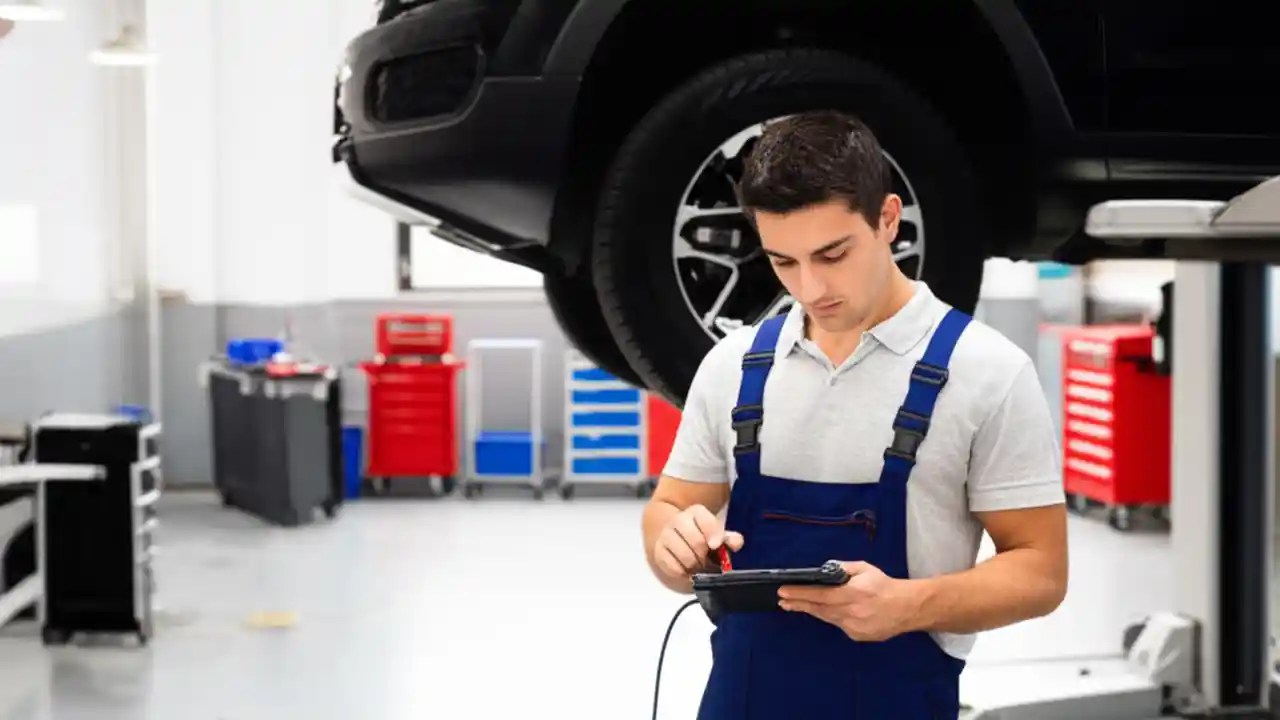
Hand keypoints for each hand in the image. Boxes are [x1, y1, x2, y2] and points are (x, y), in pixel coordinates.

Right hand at [652, 504, 744, 585]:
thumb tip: (736, 543)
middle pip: (695, 540)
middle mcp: (679, 520)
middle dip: (704, 554)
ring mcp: (666, 535)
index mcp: (697, 513)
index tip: (716, 546)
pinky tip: (686, 569)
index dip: (713, 533)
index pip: (705, 520)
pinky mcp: (659, 551)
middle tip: (706, 559)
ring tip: (697, 565)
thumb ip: (731, 539)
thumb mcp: (718, 536)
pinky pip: (672, 566)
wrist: (677, 538)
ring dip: (694, 565)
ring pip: (684, 555)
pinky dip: (683, 572)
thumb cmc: (703, 538)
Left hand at [776, 561, 922, 641]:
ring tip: (794, 606)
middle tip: (783, 601)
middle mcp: (851, 612)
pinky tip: (824, 612)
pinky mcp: (857, 636)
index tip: (783, 592)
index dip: (800, 594)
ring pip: (827, 618)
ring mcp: (854, 627)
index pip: (819, 595)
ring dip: (811, 611)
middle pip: (818, 609)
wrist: (907, 608)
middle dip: (798, 604)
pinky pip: (839, 625)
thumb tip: (825, 570)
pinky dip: (831, 617)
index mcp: (852, 594)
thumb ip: (843, 568)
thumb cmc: (885, 586)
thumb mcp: (864, 569)